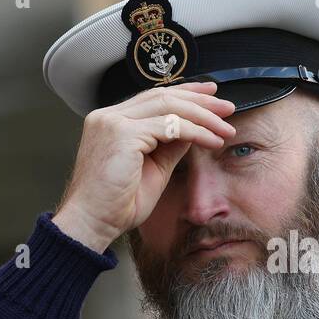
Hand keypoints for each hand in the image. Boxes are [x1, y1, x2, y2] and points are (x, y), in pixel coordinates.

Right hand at [51, 82, 235, 252]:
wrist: (91, 224)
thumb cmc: (115, 205)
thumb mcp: (152, 169)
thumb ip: (169, 146)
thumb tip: (193, 129)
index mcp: (109, 122)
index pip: (152, 98)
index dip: (185, 93)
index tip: (210, 96)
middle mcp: (107, 117)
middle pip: (162, 96)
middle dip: (200, 101)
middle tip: (227, 108)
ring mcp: (112, 123)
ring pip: (168, 107)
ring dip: (203, 116)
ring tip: (225, 127)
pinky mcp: (121, 134)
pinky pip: (169, 126)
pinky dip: (196, 132)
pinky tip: (212, 141)